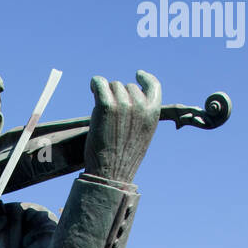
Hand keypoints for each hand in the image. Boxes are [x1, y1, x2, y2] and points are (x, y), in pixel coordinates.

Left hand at [84, 70, 160, 185]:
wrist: (111, 172)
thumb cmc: (124, 157)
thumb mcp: (142, 134)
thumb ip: (141, 115)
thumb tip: (130, 99)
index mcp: (152, 112)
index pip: (153, 86)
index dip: (145, 78)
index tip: (138, 74)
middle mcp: (140, 105)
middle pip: (126, 87)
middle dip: (118, 95)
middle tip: (110, 111)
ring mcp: (123, 104)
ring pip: (112, 86)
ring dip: (105, 94)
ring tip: (101, 112)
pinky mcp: (106, 106)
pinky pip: (99, 83)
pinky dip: (95, 83)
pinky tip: (93, 87)